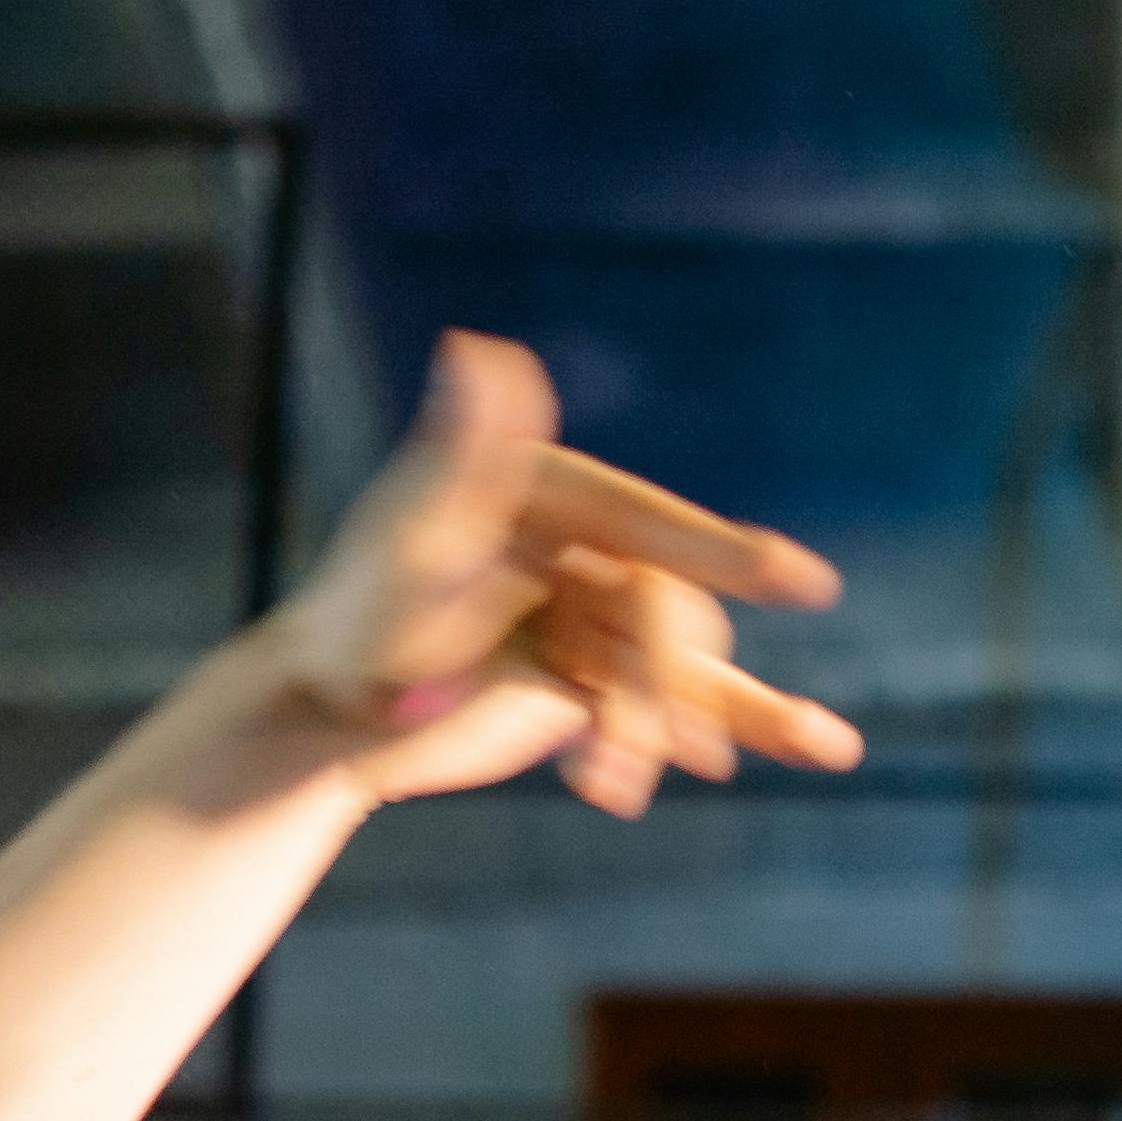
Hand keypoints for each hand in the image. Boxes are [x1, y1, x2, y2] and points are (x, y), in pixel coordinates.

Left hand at [260, 335, 867, 817]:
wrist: (324, 717)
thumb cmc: (356, 630)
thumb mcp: (413, 549)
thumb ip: (464, 457)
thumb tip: (481, 350)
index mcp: (539, 492)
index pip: (644, 522)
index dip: (719, 550)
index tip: (798, 580)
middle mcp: (569, 541)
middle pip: (661, 606)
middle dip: (663, 681)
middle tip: (659, 751)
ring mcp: (581, 608)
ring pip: (668, 659)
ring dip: (681, 718)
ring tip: (684, 770)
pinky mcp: (583, 672)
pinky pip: (663, 700)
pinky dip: (717, 726)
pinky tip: (791, 752)